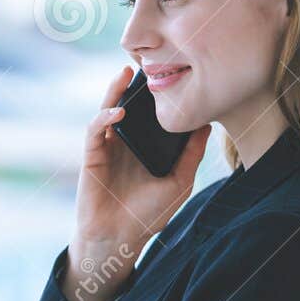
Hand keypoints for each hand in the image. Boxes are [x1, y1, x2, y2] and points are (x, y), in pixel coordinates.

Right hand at [61, 65, 211, 300]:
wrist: (120, 238)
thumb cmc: (148, 215)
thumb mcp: (179, 182)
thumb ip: (191, 155)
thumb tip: (207, 125)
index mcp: (146, 147)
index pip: (151, 114)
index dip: (158, 94)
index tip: (173, 73)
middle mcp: (126, 142)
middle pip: (129, 105)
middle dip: (136, 84)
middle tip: (147, 62)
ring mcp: (108, 147)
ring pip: (108, 109)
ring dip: (115, 90)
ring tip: (127, 73)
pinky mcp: (92, 155)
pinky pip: (95, 129)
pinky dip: (104, 116)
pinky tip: (118, 110)